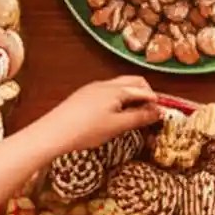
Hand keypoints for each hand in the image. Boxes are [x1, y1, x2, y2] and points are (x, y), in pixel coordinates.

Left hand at [31, 76, 158, 154]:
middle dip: (144, 93)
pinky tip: (113, 113)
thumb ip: (139, 117)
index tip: (162, 113)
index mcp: (116, 90)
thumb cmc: (87, 130)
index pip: (143, 90)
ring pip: (119, 86)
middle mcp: (105, 84)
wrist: (52, 133)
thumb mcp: (117, 126)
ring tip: (133, 114)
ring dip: (131, 95)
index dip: (155, 100)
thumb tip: (159, 111)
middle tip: (149, 111)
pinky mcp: (83, 95)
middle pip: (132, 82)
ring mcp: (92, 88)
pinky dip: (118, 98)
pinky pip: (107, 91)